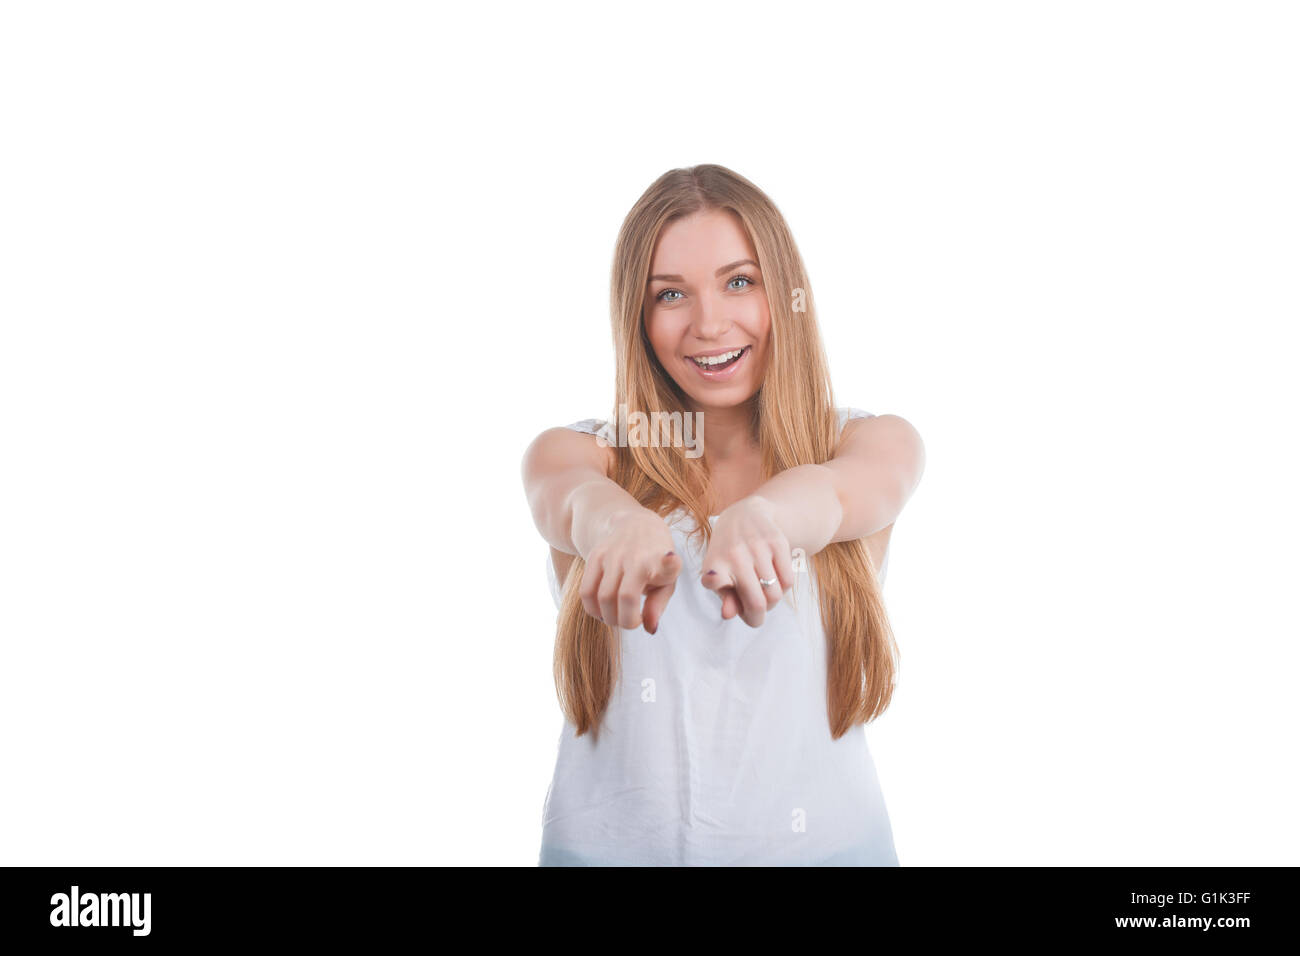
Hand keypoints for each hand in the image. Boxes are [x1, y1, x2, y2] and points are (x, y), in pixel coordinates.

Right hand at [579, 509, 681, 633]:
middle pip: (625, 598)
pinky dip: (592, 609)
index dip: (669, 563)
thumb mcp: (666, 581)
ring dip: (609, 617)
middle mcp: (636, 555)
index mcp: (660, 561)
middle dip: (626, 621)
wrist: (636, 525)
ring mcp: (613, 554)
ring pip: (602, 598)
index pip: (665, 562)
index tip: (671, 559)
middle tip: (631, 621)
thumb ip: (658, 606)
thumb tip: (649, 629)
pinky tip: (602, 610)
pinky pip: (586, 592)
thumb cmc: (656, 562)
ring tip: (616, 617)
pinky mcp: (595, 556)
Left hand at [699, 496, 795, 627]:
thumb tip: (728, 615)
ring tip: (764, 595)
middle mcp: (734, 554)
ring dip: (772, 603)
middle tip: (756, 613)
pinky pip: (788, 581)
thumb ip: (725, 598)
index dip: (717, 586)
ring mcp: (757, 547)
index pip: (713, 579)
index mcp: (714, 566)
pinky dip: (784, 588)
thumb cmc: (728, 556)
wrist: (744, 516)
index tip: (719, 591)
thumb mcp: (720, 576)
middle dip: (758, 617)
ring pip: (776, 595)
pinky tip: (774, 581)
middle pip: (757, 603)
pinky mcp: (777, 542)